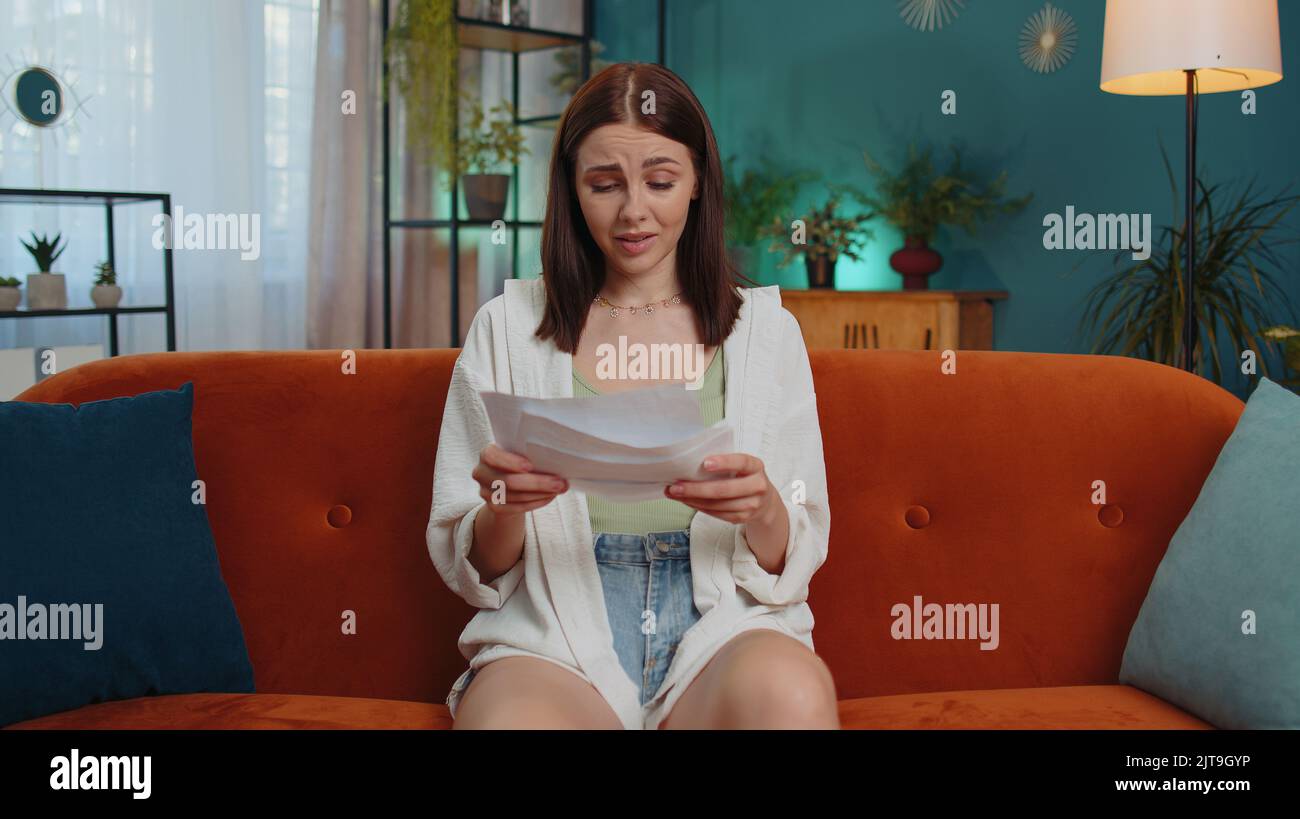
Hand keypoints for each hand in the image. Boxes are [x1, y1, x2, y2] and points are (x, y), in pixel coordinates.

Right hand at [473, 443, 567, 516]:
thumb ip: (530, 453)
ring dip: (541, 493)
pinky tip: (549, 497)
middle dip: (537, 482)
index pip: (492, 457)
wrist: (507, 485)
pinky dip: (536, 502)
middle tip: (560, 482)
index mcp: (487, 454)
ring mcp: (485, 492)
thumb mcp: (519, 453)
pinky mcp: (494, 507)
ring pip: (516, 496)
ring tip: (559, 489)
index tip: (530, 466)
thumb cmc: (517, 462)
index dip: (510, 462)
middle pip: (508, 481)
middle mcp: (481, 472)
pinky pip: (517, 508)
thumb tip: (559, 461)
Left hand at [663, 453, 782, 525]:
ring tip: (675, 494)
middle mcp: (757, 485)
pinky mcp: (743, 518)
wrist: (765, 501)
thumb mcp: (742, 466)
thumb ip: (725, 462)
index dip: (724, 462)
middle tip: (675, 486)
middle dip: (696, 489)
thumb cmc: (745, 477)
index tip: (705, 463)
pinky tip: (687, 501)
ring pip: (717, 505)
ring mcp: (752, 504)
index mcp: (756, 466)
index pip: (741, 462)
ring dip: (692, 500)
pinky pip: (717, 514)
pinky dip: (699, 507)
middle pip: (724, 489)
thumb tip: (691, 462)